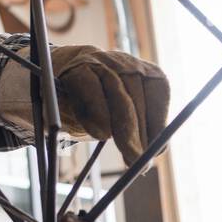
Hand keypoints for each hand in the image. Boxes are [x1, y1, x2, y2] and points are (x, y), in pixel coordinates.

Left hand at [51, 45, 169, 167]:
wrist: (82, 71)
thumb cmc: (69, 98)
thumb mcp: (62, 109)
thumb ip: (77, 115)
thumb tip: (104, 132)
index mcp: (76, 67)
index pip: (87, 83)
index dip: (95, 108)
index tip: (101, 135)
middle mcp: (106, 60)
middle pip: (121, 94)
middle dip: (128, 130)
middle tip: (132, 159)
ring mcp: (132, 64)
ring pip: (143, 99)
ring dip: (146, 134)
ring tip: (142, 161)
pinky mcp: (153, 74)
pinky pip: (160, 97)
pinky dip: (158, 124)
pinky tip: (156, 148)